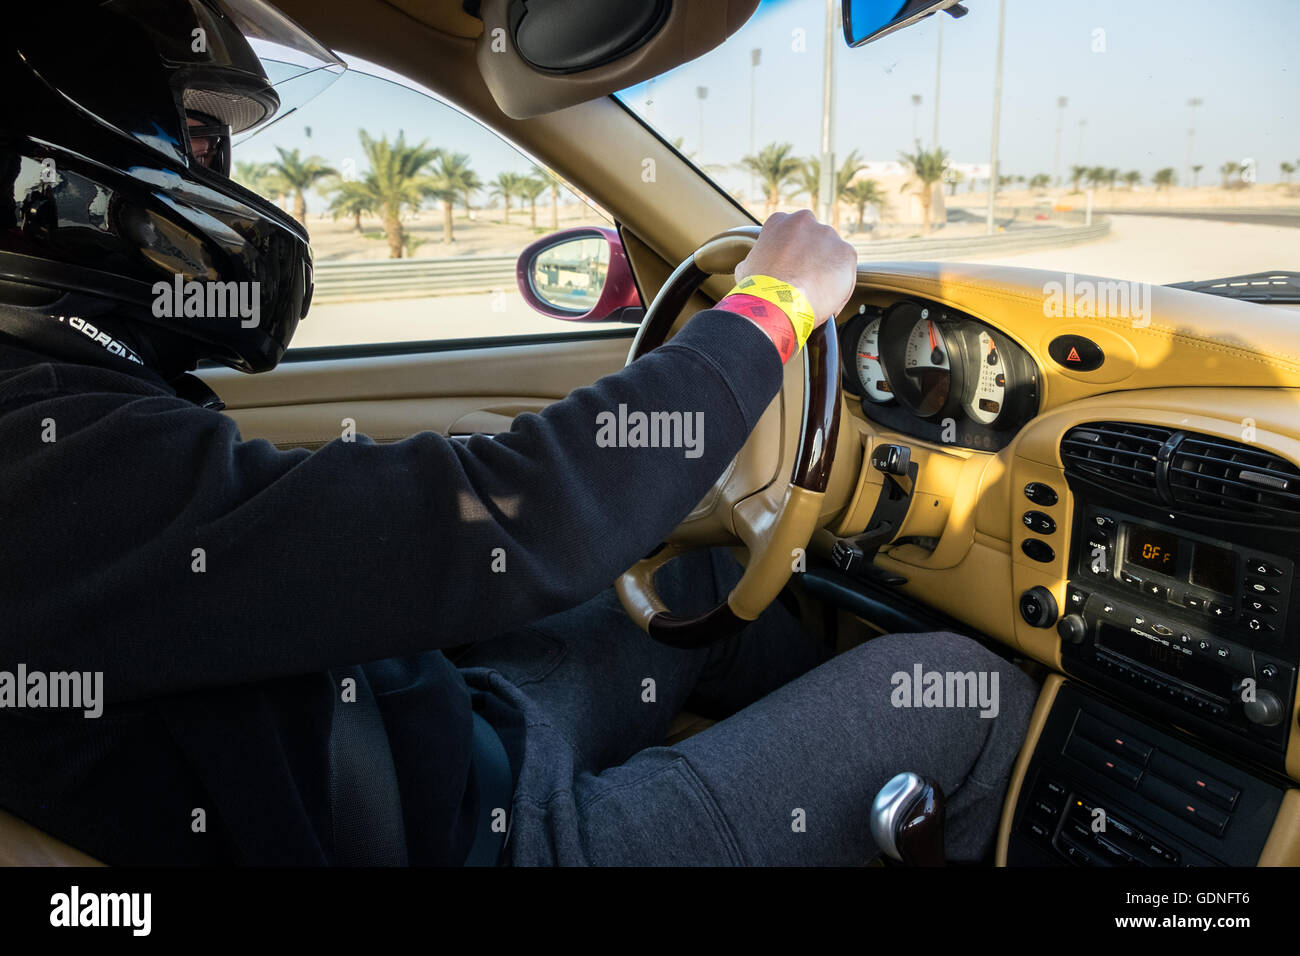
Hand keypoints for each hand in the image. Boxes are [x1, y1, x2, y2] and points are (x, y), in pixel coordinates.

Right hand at [734, 210, 857, 327]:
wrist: (776, 303)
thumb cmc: (758, 289)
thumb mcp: (746, 268)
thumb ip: (754, 259)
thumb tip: (751, 266)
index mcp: (780, 221)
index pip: (791, 234)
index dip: (792, 254)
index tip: (791, 269)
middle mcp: (805, 221)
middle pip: (814, 240)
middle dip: (811, 259)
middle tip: (804, 281)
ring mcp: (828, 235)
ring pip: (832, 255)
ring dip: (826, 272)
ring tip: (815, 295)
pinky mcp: (847, 253)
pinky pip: (846, 270)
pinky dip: (840, 286)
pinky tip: (826, 301)